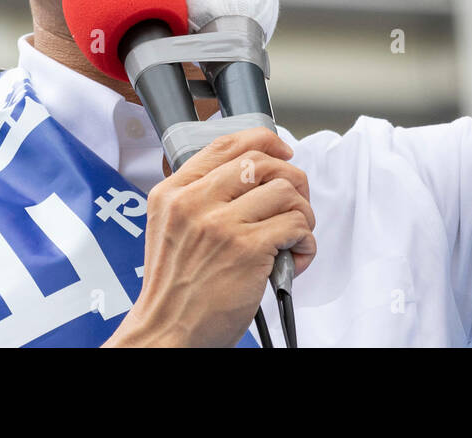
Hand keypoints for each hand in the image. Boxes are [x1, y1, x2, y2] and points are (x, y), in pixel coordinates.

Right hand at [112, 127, 315, 346]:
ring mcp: (221, 224)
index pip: (226, 145)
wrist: (165, 330)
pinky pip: (296, 225)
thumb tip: (251, 176)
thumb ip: (199, 197)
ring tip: (293, 236)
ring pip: (285, 191)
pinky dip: (306, 241)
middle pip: (261, 162)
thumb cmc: (173, 288)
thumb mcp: (169, 227)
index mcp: (174, 193)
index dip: (263, 141)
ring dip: (302, 213)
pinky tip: (294, 256)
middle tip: (295, 202)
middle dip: (291, 178)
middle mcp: (194, 202)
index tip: (282, 151)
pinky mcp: (247, 249)